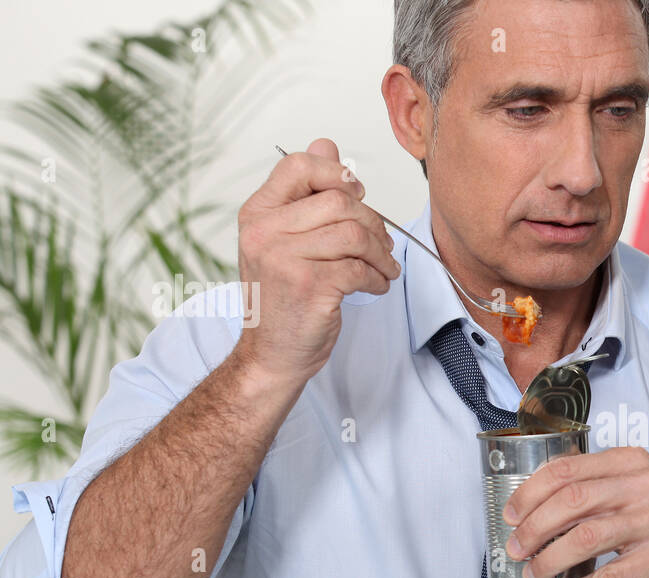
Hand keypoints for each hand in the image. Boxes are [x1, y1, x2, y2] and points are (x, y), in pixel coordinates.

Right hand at [234, 138, 401, 384]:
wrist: (271, 354)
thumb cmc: (283, 299)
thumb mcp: (286, 241)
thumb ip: (306, 195)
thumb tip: (327, 143)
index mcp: (257, 213)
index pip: (298, 164)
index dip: (336, 172)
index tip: (357, 195)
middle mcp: (264, 231)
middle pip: (338, 200)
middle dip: (372, 222)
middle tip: (382, 245)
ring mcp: (284, 258)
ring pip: (354, 233)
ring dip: (381, 253)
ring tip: (383, 267)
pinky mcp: (309, 286)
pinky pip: (359, 268)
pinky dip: (377, 278)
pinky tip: (375, 286)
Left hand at [501, 446, 648, 577]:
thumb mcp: (638, 493)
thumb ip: (597, 491)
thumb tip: (535, 510)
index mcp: (632, 463)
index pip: (567, 469)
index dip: (530, 493)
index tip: (511, 514)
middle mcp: (646, 486)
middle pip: (571, 501)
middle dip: (533, 528)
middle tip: (516, 548)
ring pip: (585, 538)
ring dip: (549, 560)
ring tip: (533, 574)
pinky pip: (608, 577)